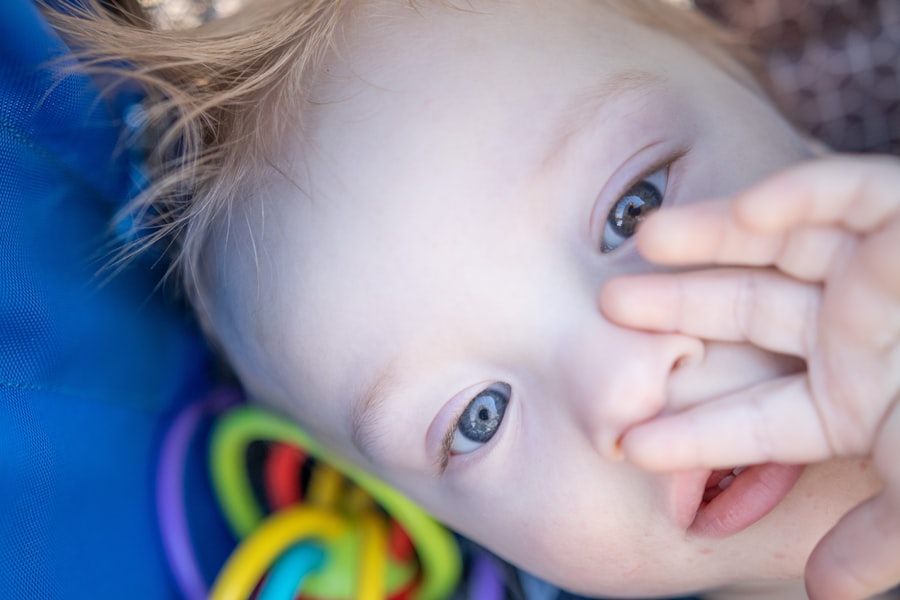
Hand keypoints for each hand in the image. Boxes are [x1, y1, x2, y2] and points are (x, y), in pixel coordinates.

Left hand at [600, 155, 899, 599]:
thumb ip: (883, 536)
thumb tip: (816, 590)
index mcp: (848, 400)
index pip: (752, 419)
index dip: (691, 432)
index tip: (626, 442)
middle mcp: (849, 333)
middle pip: (741, 319)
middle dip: (674, 315)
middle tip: (604, 314)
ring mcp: (875, 274)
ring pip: (774, 248)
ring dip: (708, 241)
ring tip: (639, 243)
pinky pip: (845, 192)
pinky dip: (797, 195)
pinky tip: (748, 207)